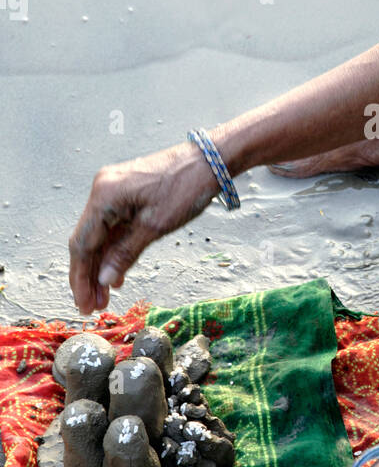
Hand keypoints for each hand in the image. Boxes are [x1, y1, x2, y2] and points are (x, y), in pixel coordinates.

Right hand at [68, 144, 217, 312]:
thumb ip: (125, 253)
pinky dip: (114, 251)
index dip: (81, 278)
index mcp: (105, 195)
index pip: (82, 244)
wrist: (210, 161)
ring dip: (101, 266)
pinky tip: (116, 274)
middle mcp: (102, 190)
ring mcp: (113, 190)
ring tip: (104, 297)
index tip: (84, 303)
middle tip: (91, 305)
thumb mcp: (156, 226)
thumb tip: (104, 280)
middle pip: (86, 241)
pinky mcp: (125, 194)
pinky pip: (113, 227)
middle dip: (89, 276)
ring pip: (99, 236)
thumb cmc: (187, 186)